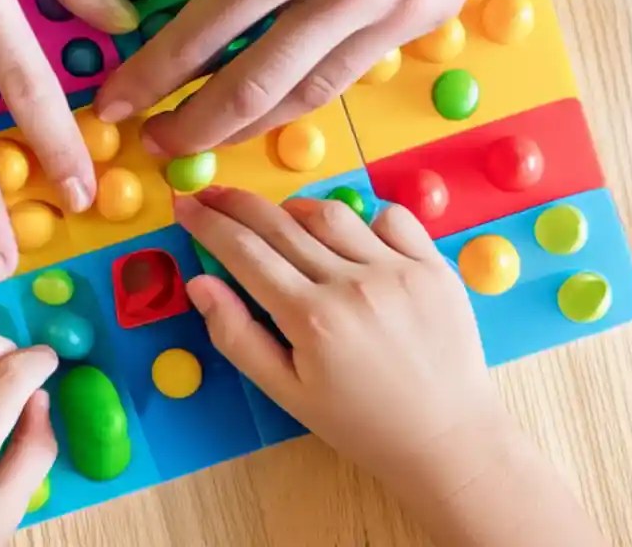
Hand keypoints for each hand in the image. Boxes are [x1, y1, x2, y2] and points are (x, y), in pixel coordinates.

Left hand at [96, 0, 541, 154]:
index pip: (203, 34)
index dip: (152, 77)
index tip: (115, 105)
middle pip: (257, 88)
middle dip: (198, 126)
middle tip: (156, 144)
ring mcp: (402, 6)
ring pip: (314, 93)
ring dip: (256, 123)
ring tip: (213, 131)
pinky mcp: (438, 8)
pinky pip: (360, 66)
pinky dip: (313, 86)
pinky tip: (282, 90)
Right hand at [175, 188, 507, 491]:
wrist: (447, 439)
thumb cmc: (359, 423)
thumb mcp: (286, 392)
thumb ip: (237, 336)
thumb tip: (199, 283)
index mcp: (311, 318)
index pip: (244, 252)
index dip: (208, 223)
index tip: (185, 205)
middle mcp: (353, 284)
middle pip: (280, 223)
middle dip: (236, 203)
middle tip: (212, 193)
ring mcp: (398, 270)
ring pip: (331, 213)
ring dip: (295, 209)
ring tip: (278, 219)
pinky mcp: (433, 266)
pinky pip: (391, 218)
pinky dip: (361, 219)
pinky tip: (348, 236)